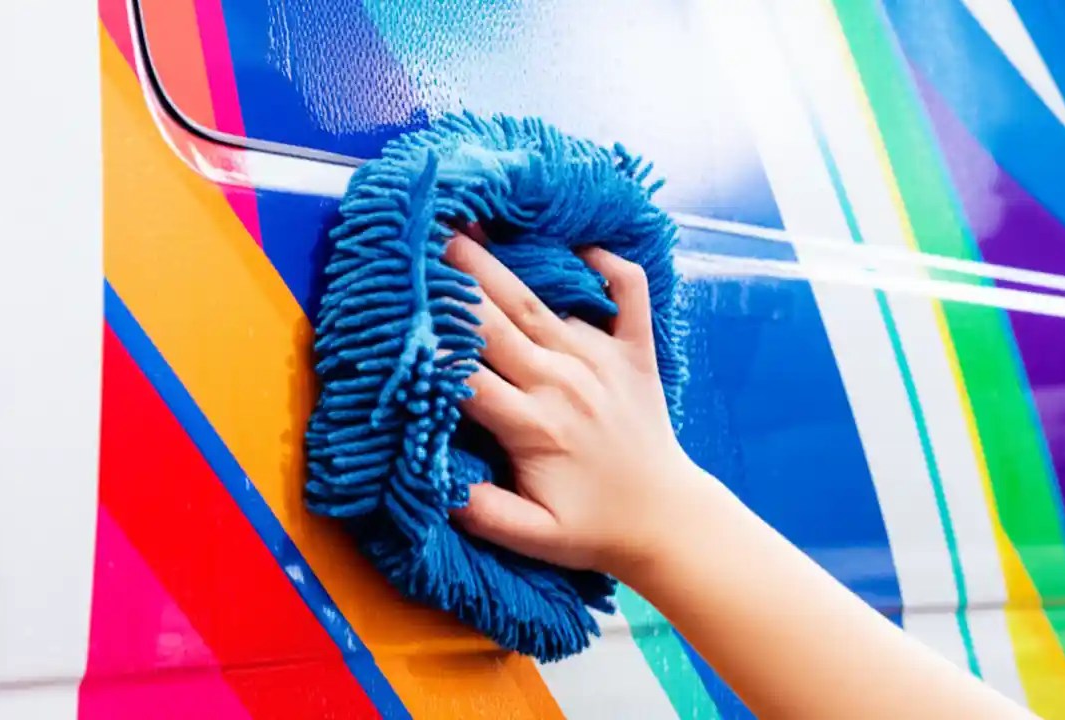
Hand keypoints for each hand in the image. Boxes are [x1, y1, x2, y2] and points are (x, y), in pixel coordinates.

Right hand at [445, 234, 701, 576]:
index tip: (399, 311)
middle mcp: (564, 382)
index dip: (432, 346)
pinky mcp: (635, 351)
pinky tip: (581, 243)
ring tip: (467, 226)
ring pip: (540, 303)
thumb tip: (436, 484)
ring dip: (501, 263)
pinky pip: (628, 293)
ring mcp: (602, 360)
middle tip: (420, 238)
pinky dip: (610, 263)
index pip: (467, 378)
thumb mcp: (534, 539)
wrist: (666, 518)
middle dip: (455, 282)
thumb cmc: (592, 528)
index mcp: (534, 427)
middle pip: (496, 324)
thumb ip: (484, 514)